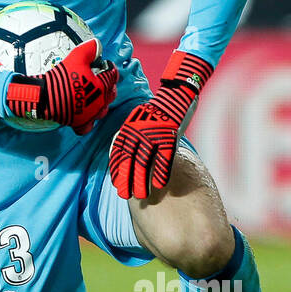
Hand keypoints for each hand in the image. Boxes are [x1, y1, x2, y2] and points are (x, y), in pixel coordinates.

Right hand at [5, 38, 117, 134]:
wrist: (45, 97)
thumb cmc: (61, 77)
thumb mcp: (76, 57)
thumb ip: (89, 49)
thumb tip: (98, 44)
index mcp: (102, 86)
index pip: (113, 75)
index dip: (110, 68)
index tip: (104, 65)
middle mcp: (99, 102)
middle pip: (111, 93)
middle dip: (109, 85)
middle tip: (101, 79)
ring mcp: (90, 114)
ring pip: (103, 110)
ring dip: (101, 103)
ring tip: (95, 96)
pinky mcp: (79, 123)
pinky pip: (88, 125)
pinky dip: (88, 121)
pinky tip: (85, 114)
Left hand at [109, 50, 212, 197]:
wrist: (174, 95)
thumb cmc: (155, 113)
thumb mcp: (136, 122)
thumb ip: (130, 138)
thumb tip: (126, 159)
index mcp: (128, 130)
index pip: (118, 154)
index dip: (117, 171)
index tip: (116, 185)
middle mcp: (138, 133)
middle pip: (129, 162)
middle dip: (126, 181)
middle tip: (126, 195)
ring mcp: (153, 135)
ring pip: (145, 164)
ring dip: (142, 182)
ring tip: (142, 195)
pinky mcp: (168, 137)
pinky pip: (164, 159)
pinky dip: (162, 172)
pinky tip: (161, 184)